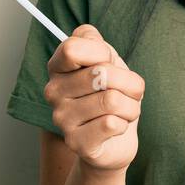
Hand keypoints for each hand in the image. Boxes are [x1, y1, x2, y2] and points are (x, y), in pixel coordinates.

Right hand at [43, 24, 144, 173]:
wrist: (116, 138)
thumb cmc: (111, 92)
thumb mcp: (106, 59)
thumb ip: (94, 41)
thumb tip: (95, 45)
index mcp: (58, 67)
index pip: (71, 48)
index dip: (101, 52)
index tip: (108, 62)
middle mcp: (53, 92)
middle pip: (102, 73)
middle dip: (129, 82)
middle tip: (128, 92)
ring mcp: (62, 118)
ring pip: (113, 100)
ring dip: (131, 106)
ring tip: (124, 111)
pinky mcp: (76, 143)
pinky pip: (112, 124)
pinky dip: (124, 124)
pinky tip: (116, 127)